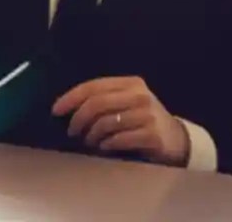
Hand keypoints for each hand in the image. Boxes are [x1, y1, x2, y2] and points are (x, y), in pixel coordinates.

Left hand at [53, 76, 190, 165]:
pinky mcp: (152, 135)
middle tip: (72, 131)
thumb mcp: (125, 102)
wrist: (176, 139)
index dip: (70, 98)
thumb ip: (102, 99)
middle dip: (78, 119)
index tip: (55, 111)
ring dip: (92, 135)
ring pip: (106, 123)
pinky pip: (119, 139)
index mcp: (130, 83)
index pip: (93, 87)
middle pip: (97, 104)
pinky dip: (106, 144)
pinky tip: (104, 147)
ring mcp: (148, 115)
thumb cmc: (141, 119)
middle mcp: (140, 96)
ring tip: (89, 142)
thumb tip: (65, 107)